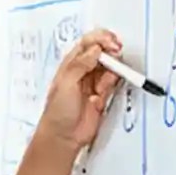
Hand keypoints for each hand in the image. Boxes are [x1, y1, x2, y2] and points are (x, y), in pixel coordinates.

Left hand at [36, 29, 123, 150]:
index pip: (87, 44)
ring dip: (114, 64)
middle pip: (100, 52)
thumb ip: (81, 64)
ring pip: (108, 65)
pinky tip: (113, 79)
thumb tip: (95, 49)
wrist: (64, 136)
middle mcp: (82, 71)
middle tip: (117, 51)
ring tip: (114, 70)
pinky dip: (116, 77)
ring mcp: (92, 83)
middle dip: (110, 48)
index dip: (100, 39)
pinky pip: (113, 80)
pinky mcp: (102, 94)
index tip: (110, 42)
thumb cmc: (58, 111)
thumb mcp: (66, 82)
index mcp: (70, 64)